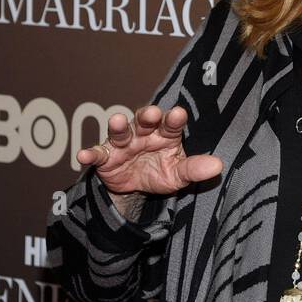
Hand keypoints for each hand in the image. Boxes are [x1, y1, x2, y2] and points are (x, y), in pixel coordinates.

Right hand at [77, 104, 222, 213]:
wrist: (137, 189)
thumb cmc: (161, 172)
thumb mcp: (179, 174)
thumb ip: (195, 169)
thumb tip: (218, 166)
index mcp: (165, 134)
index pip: (172, 124)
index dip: (174, 119)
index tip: (179, 114)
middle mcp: (143, 134)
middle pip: (145, 121)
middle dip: (147, 115)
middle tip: (152, 113)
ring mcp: (123, 144)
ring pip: (120, 132)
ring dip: (117, 126)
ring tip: (117, 121)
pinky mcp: (106, 158)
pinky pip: (97, 154)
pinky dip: (90, 154)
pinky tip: (83, 156)